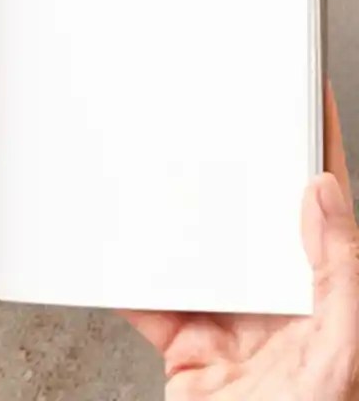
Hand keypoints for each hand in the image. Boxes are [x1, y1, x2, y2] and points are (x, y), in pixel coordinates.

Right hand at [119, 84, 358, 399]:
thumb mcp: (338, 350)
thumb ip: (338, 273)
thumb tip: (321, 194)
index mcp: (328, 294)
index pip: (326, 203)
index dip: (317, 145)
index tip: (302, 94)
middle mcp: (279, 301)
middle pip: (250, 219)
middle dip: (229, 174)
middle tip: (207, 124)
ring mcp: (229, 322)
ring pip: (192, 252)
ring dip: (169, 223)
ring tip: (148, 179)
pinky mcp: (183, 345)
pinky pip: (144, 298)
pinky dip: (120, 276)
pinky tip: (110, 250)